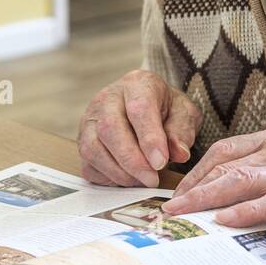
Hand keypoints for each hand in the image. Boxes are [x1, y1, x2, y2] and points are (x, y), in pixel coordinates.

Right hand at [77, 70, 201, 187]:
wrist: (148, 109)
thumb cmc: (166, 111)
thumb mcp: (184, 114)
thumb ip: (182, 131)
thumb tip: (179, 153)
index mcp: (137, 84)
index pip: (138, 108)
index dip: (149, 138)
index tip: (160, 162)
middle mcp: (107, 99)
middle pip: (110, 128)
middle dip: (132, 160)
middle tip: (151, 179)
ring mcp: (90, 120)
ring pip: (93, 149)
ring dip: (119, 172)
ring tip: (142, 180)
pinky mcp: (81, 142)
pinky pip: (88, 165)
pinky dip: (107, 178)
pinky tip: (128, 179)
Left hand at [161, 127, 265, 236]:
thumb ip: (264, 173)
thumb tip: (222, 196)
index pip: (225, 151)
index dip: (197, 172)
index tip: (178, 193)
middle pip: (227, 165)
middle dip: (194, 189)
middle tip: (170, 210)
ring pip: (242, 181)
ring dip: (208, 199)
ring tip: (186, 216)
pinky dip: (246, 212)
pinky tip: (225, 222)